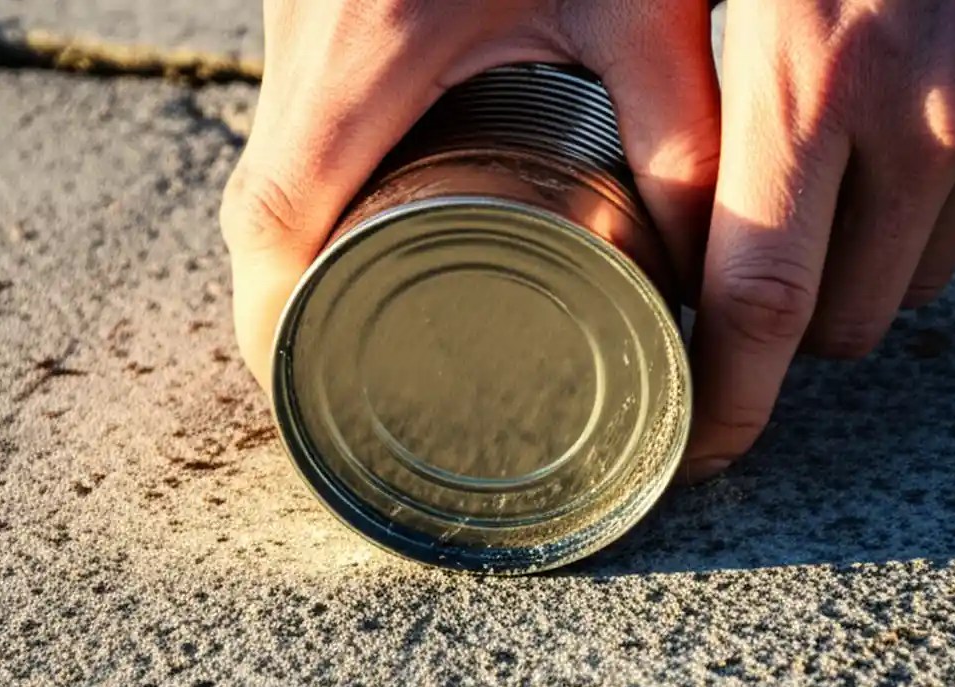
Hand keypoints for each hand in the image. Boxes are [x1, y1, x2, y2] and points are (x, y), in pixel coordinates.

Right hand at [221, 0, 720, 388]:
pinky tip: (363, 221)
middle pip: (257, 211)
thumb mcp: (641, 5)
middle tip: (346, 367)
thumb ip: (679, 136)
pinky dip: (306, 191)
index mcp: (372, 43)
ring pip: (264, 166)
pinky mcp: (312, 5)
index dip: (269, 320)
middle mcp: (310, 32)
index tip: (298, 382)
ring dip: (294, 249)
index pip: (275, 218)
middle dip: (283, 304)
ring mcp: (295, 15)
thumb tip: (697, 278)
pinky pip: (285, 123)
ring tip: (358, 315)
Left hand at [685, 0, 954, 476]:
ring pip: (909, 291)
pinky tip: (896, 167)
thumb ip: (697, 121)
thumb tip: (671, 247)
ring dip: (858, 279)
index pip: (758, 298)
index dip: (726, 397)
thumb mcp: (728, 3)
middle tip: (751, 284)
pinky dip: (921, 232)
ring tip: (831, 200)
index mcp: (805, 83)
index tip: (700, 447)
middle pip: (838, 324)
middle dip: (788, 329)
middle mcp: (913, 120)